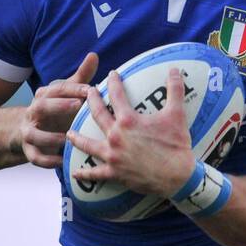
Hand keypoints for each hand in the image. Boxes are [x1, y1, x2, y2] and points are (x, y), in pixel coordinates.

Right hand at [15, 52, 99, 168]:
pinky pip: (35, 157)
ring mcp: (29, 131)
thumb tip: (94, 55)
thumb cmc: (56, 109)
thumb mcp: (67, 93)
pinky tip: (61, 161)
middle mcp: (33, 112)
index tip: (90, 89)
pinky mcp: (29, 150)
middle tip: (77, 106)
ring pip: (34, 134)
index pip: (57, 89)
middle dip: (58, 106)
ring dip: (50, 137)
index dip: (72, 89)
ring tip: (67, 140)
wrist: (28, 130)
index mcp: (44, 96)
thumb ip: (81, 77)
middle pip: (41, 106)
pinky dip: (47, 160)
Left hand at [68, 67, 195, 196]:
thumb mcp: (176, 115)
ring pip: (88, 145)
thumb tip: (176, 69)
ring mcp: (112, 155)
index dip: (113, 82)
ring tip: (69, 133)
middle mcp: (115, 135)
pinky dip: (84, 174)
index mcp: (128, 120)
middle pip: (97, 114)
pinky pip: (95, 174)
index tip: (111, 74)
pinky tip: (75, 173)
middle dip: (91, 101)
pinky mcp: (114, 173)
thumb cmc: (176, 145)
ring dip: (77, 138)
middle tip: (87, 93)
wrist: (176, 176)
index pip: (117, 95)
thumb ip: (175, 90)